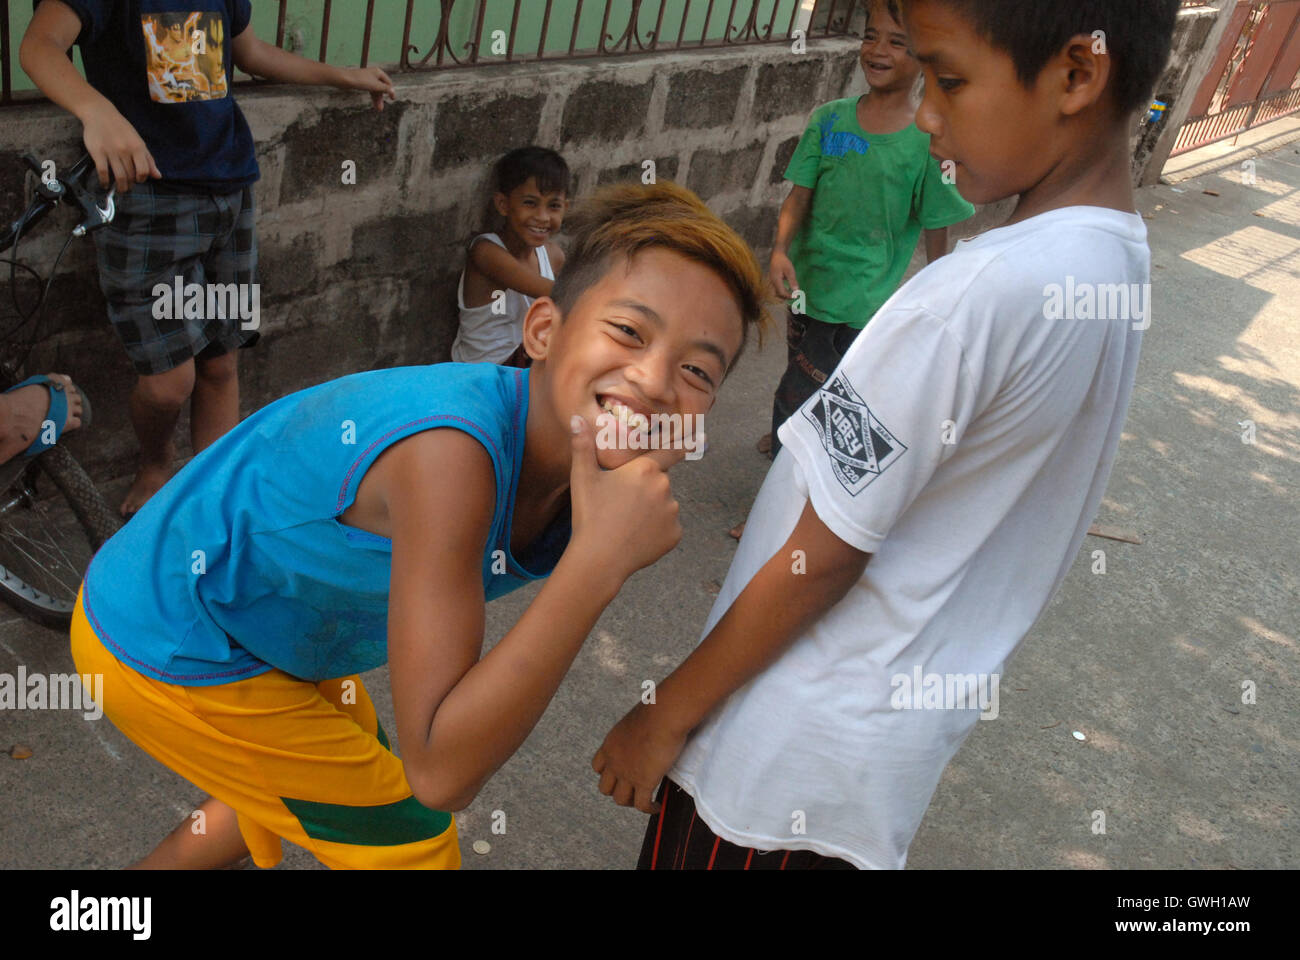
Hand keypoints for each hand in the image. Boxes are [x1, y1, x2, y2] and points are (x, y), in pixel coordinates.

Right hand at [82, 108, 160, 192]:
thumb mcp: (138, 141)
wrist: (100, 114)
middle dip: (130, 184)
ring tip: (120, 188)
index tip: (138, 180)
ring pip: (119, 176)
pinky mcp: (98, 152)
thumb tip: (158, 176)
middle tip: (127, 186)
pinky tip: (105, 184)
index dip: (142, 179)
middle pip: (131, 175)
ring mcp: (111, 152)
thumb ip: (148, 160)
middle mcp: (125, 150)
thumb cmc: (121, 128)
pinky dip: (105, 181)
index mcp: (137, 147)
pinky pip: (103, 172)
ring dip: (120, 186)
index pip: (144, 171)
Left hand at [339, 66, 395, 110]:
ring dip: (377, 99)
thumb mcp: (376, 86)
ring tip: (377, 109)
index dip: (390, 91)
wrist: (345, 79)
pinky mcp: (363, 82)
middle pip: (382, 88)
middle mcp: (374, 74)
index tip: (392, 99)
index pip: (388, 82)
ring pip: (376, 90)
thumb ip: (385, 89)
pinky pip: (370, 90)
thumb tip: (393, 91)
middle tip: (381, 108)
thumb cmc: (361, 81)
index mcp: (379, 72)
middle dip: (381, 98)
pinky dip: (372, 96)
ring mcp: (368, 78)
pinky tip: (373, 103)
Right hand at [566, 414, 683, 584]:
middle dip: (645, 490)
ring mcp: (673, 512)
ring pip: (665, 506)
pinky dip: (656, 531)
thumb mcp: (583, 478)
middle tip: (621, 506)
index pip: (670, 451)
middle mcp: (665, 487)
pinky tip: (637, 537)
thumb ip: (582, 446)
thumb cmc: (590, 516)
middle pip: (659, 483)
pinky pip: (668, 527)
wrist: (599, 559)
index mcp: (645, 469)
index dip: (682, 445)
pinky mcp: (676, 534)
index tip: (701, 438)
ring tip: (626, 524)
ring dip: (652, 511)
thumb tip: (576, 418)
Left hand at [592, 702, 688, 813]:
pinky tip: (657, 806)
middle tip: (632, 789)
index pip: (597, 767)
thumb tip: (648, 729)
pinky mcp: (644, 782)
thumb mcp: (636, 720)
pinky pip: (642, 805)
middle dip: (617, 790)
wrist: (664, 715)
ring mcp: (627, 774)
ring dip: (631, 802)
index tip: (620, 774)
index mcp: (610, 745)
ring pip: (620, 800)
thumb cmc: (656, 710)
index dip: (608, 773)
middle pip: (605, 788)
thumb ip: (636, 731)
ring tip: (644, 801)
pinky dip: (649, 808)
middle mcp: (614, 761)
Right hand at [768, 251, 798, 299]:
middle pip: (778, 294)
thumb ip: (792, 281)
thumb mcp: (790, 271)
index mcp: (776, 281)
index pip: (782, 292)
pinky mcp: (774, 280)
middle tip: (795, 296)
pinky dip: (783, 291)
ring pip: (777, 292)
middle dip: (786, 297)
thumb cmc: (783, 262)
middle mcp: (773, 282)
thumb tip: (796, 291)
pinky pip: (777, 289)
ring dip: (784, 295)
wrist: (777, 255)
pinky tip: (788, 289)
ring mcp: (772, 281)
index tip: (797, 296)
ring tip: (792, 294)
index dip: (789, 296)